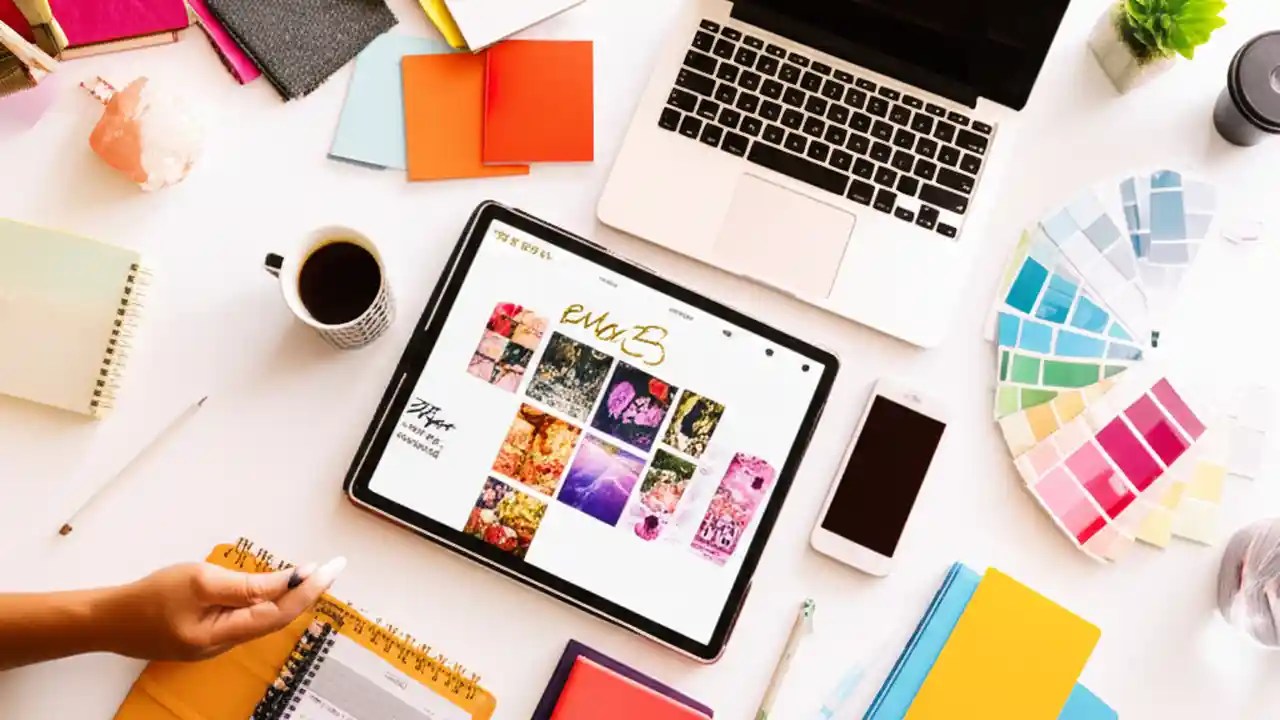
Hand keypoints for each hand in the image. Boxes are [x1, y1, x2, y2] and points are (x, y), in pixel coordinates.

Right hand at [97, 557, 345, 660]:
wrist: (106, 619)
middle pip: (277, 619)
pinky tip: (276, 586)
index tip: (331, 569)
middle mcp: (225, 644)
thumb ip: (247, 585)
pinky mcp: (207, 634)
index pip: (281, 613)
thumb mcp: (201, 582)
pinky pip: (246, 618)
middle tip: (332, 568)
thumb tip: (289, 580)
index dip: (310, 590)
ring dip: (289, 596)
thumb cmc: (148, 599)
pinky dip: (265, 600)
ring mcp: (216, 641)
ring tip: (314, 573)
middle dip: (307, 592)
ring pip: (263, 619)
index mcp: (224, 635)